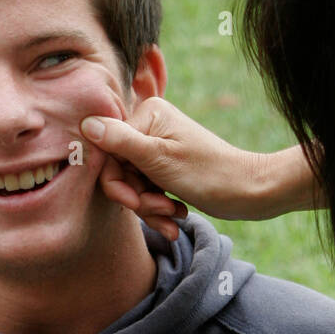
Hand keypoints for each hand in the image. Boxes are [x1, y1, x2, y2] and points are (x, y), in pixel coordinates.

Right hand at [81, 97, 297, 224]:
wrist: (248, 193)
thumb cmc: (208, 173)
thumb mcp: (158, 159)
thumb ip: (120, 141)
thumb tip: (86, 123)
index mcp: (147, 115)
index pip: (109, 152)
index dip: (117, 182)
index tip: (134, 203)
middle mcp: (150, 127)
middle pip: (121, 171)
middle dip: (139, 199)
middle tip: (163, 210)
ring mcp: (159, 149)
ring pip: (135, 186)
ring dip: (152, 208)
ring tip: (175, 216)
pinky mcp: (166, 169)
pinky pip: (149, 192)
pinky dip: (160, 210)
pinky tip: (177, 218)